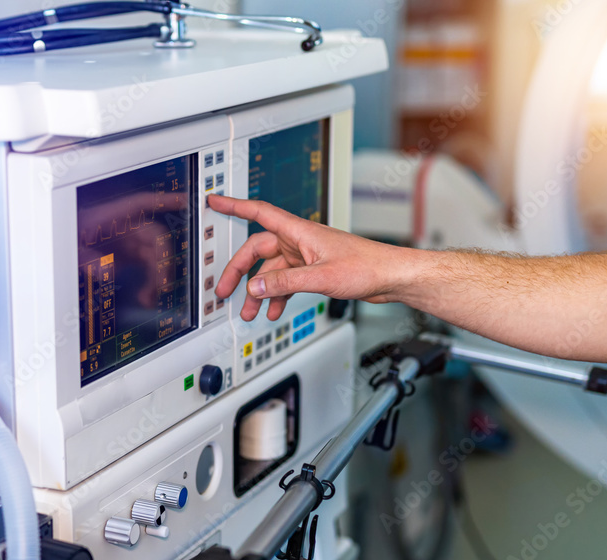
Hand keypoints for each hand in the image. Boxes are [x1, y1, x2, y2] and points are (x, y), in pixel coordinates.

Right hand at [209, 195, 413, 321]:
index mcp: (300, 232)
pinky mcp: (314, 270)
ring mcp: (306, 256)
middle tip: (224, 291)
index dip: (234, 206)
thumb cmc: (367, 267)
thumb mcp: (321, 277)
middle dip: (239, 271)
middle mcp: (300, 241)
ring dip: (259, 290)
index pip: (259, 212)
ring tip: (250, 311)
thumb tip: (256, 286)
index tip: (215, 201)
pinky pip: (286, 281)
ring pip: (271, 270)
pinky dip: (277, 295)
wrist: (391, 277)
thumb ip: (285, 282)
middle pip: (257, 250)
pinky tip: (274, 310)